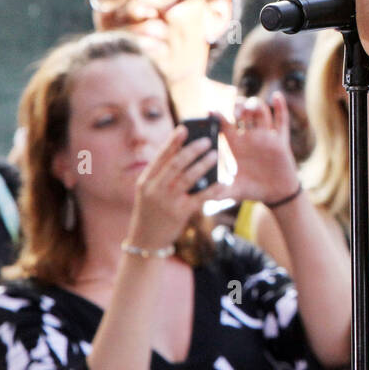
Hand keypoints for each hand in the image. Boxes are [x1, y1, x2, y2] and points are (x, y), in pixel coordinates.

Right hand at [125, 125, 226, 251]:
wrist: (145, 241)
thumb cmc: (151, 212)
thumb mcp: (149, 192)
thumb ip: (162, 175)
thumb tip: (184, 154)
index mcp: (145, 180)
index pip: (161, 156)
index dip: (173, 141)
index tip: (184, 128)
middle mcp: (154, 189)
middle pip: (176, 164)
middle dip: (192, 150)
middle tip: (207, 140)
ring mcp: (166, 201)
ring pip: (188, 177)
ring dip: (204, 164)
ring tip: (215, 155)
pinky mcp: (179, 213)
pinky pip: (200, 197)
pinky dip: (213, 189)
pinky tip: (223, 182)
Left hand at [217, 93, 297, 204]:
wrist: (275, 195)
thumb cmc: (253, 190)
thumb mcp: (234, 192)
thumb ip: (220, 193)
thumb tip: (203, 199)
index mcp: (237, 145)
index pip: (225, 125)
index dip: (217, 117)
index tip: (210, 112)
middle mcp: (250, 137)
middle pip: (243, 113)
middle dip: (239, 108)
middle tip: (236, 116)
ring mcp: (266, 137)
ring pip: (261, 113)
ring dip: (256, 106)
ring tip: (251, 110)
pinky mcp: (281, 141)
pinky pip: (281, 120)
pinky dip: (280, 107)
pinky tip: (277, 96)